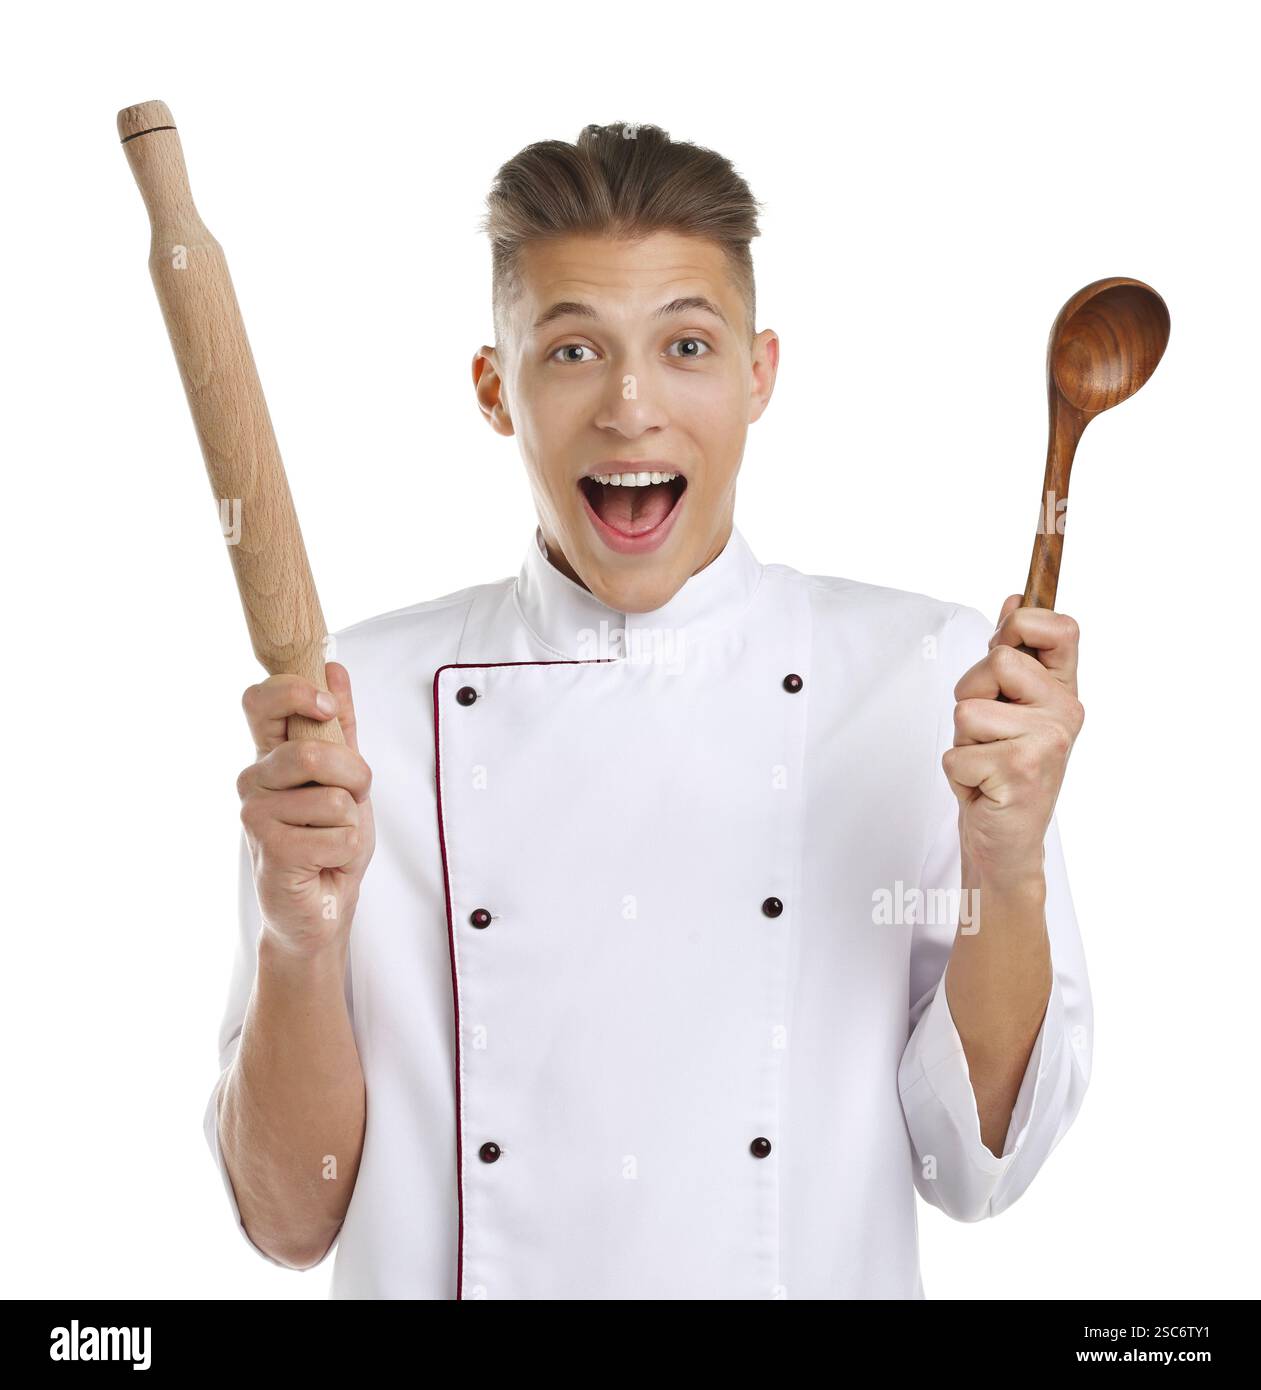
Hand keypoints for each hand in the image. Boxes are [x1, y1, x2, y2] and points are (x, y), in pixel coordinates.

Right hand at [235, 662, 375, 953]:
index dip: (294, 692)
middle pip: (313, 751)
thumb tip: (334, 668)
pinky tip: (324, 863)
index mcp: (269, 754)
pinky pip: (339, 833)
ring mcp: (255, 814)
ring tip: (331, 839)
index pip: (259, 700)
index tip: (326, 707)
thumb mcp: (345, 775)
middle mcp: (254, 779)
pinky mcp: (270, 849)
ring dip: (352, 822)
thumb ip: (340, 726)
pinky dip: (347, 850)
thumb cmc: (329, 840)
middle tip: (351, 801)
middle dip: (354, 778)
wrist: (323, 907)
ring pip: (333, 797)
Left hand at [943, 597, 1084, 887]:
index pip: (1060, 628)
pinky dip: (956, 772)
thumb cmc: (1000, 769)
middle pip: (997, 661)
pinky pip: (956, 751)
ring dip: (962, 738)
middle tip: (985, 732)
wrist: (1005, 839)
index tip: (1004, 649)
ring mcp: (1048, 742)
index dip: (1021, 626)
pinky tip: (983, 787)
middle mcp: (1066, 712)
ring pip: (968, 708)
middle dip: (971, 694)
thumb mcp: (1008, 707)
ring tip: (984, 761)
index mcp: (1064, 691)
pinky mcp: (1021, 771)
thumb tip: (1016, 597)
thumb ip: (1013, 655)